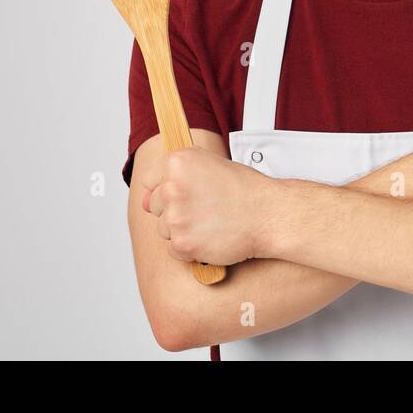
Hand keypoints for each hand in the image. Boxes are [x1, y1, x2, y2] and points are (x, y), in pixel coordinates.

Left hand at [140, 147, 275, 265]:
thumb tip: (144, 200)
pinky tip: (210, 237)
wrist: (268, 214)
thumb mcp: (209, 164)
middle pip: (154, 206)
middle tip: (205, 209)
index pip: (149, 180)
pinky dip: (189, 248)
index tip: (186, 194)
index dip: (167, 189)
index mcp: (177, 162)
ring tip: (210, 223)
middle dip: (174, 210)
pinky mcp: (182, 243)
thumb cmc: (244, 190)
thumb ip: (176, 174)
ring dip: (182, 230)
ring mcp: (175, 216)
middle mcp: (171, 187)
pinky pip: (172, 250)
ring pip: (163, 229)